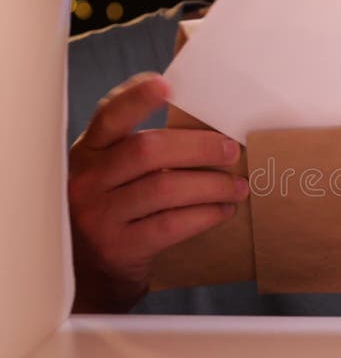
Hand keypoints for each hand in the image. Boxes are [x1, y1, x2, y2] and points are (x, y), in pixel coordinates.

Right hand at [69, 73, 249, 312]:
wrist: (91, 273)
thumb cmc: (116, 211)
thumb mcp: (112, 175)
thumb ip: (140, 152)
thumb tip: (208, 133)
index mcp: (87, 153)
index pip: (108, 117)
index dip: (135, 98)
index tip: (167, 83)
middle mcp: (86, 180)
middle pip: (148, 151)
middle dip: (199, 148)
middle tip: (231, 150)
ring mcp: (100, 215)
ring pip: (166, 189)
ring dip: (212, 185)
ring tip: (238, 186)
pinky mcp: (120, 247)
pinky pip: (172, 224)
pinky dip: (205, 215)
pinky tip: (224, 210)